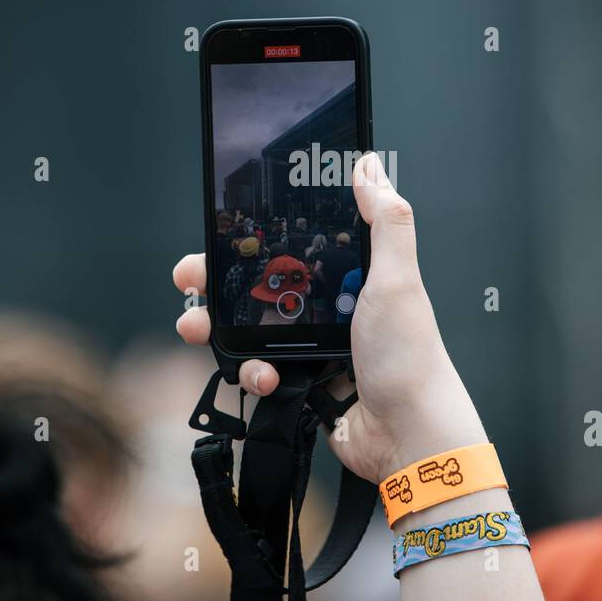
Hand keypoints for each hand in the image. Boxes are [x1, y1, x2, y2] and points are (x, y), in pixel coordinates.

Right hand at [173, 152, 487, 482]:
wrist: (407, 434)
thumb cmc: (410, 358)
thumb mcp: (398, 279)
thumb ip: (386, 221)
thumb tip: (371, 165)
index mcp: (350, 276)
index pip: (289, 247)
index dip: (250, 239)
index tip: (216, 236)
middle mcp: (327, 308)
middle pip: (257, 287)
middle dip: (217, 286)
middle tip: (191, 287)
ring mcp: (312, 347)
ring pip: (249, 331)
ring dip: (221, 332)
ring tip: (201, 333)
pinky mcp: (302, 384)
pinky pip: (260, 373)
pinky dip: (253, 375)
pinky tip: (267, 378)